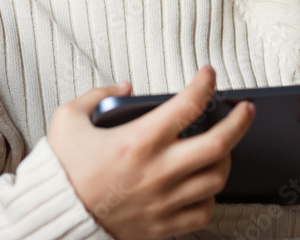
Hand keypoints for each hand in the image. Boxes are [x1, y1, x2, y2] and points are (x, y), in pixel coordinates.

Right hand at [47, 65, 255, 239]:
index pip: (188, 104)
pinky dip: (210, 196)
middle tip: (246, 109)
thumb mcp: (67, 119)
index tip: (209, 74)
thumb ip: (98, 95)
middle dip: (241, 121)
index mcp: (138, 140)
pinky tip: (204, 183)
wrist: (53, 219)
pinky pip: (203, 211)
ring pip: (217, 178)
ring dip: (227, 158)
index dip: (205, 83)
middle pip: (220, 143)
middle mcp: (158, 170)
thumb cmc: (61, 170)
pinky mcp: (163, 225)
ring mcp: (164, 200)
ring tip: (224, 146)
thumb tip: (127, 87)